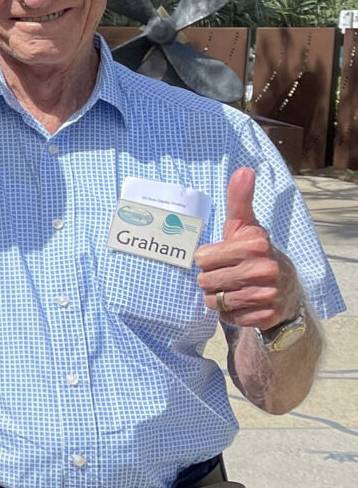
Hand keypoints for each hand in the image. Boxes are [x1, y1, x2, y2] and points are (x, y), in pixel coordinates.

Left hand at [194, 168, 301, 331]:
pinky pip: (229, 317)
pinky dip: (231, 313)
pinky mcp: (267, 316)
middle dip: (211, 280)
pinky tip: (245, 304)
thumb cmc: (254, 252)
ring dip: (219, 297)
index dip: (207, 259)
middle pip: (205, 282)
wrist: (286, 290)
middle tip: (228, 275)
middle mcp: (265, 269)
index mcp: (256, 244)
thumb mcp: (245, 226)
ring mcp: (268, 294)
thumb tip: (244, 169)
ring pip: (215, 301)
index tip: (223, 257)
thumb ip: (240, 200)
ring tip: (235, 288)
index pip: (202, 258)